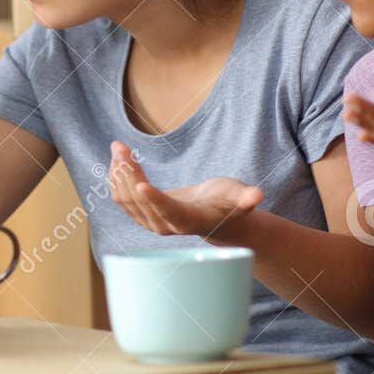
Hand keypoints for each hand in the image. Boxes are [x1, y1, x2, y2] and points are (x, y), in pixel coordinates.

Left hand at [106, 141, 263, 238]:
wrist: (211, 215)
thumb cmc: (227, 203)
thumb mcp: (237, 197)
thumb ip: (245, 198)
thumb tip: (258, 195)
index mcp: (188, 220)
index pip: (169, 212)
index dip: (155, 200)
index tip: (141, 185)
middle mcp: (165, 226)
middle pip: (140, 201)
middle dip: (128, 173)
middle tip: (120, 146)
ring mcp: (150, 223)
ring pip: (125, 199)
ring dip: (119, 172)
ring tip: (118, 147)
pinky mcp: (140, 216)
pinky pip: (121, 198)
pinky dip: (115, 178)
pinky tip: (117, 160)